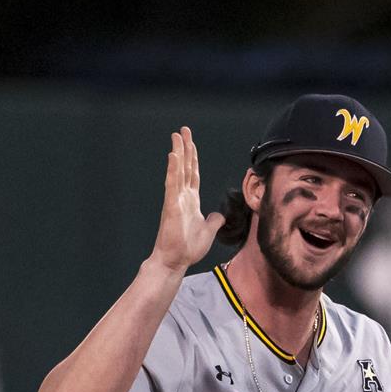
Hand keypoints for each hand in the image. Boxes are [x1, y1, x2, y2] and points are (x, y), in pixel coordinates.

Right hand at [145, 126, 223, 274]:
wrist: (175, 261)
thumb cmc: (187, 248)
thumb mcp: (208, 231)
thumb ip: (213, 220)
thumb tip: (219, 214)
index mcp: (191, 201)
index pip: (193, 174)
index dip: (193, 158)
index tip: (191, 143)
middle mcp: (182, 196)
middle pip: (185, 167)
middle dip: (185, 148)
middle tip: (183, 130)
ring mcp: (175, 199)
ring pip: (177, 171)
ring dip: (178, 152)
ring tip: (177, 136)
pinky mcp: (171, 206)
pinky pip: (172, 184)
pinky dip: (173, 169)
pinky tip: (173, 156)